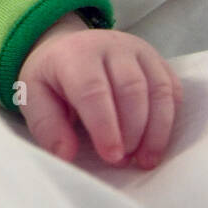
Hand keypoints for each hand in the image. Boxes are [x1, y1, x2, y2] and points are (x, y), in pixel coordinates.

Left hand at [16, 13, 181, 168]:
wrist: (69, 48)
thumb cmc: (53, 77)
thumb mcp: (35, 96)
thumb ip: (48, 125)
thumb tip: (66, 155)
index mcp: (74, 54)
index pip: (92, 89)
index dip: (104, 126)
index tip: (111, 156)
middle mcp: (110, 46)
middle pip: (131, 89)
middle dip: (131, 131)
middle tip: (122, 161)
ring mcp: (138, 51)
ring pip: (158, 90)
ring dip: (155, 131)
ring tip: (142, 160)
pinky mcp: (158, 62)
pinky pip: (172, 91)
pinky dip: (168, 121)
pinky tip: (155, 143)